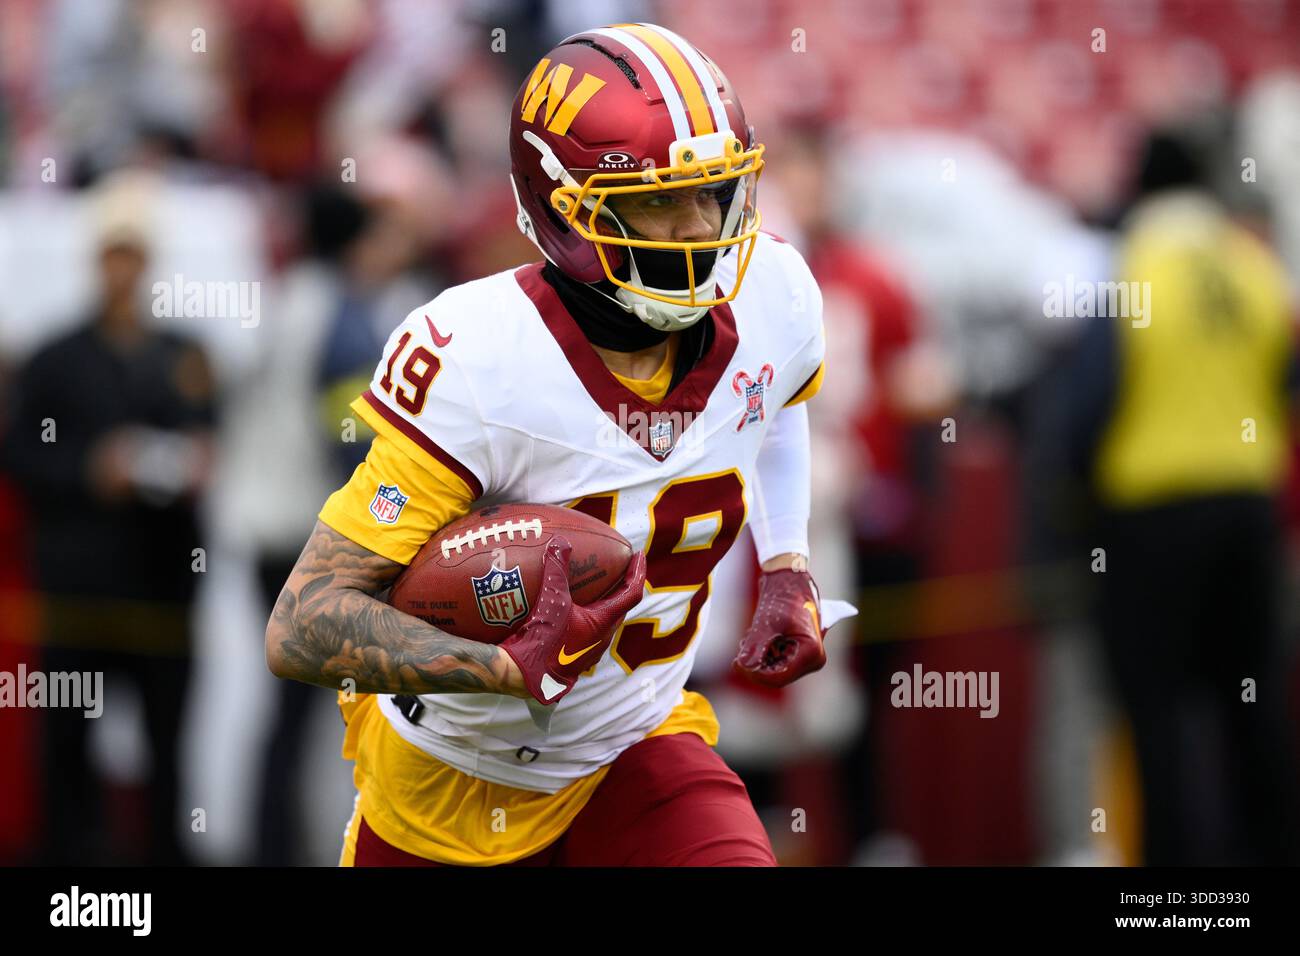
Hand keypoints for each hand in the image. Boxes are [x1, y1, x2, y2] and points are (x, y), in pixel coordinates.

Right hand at [499, 537, 646, 704]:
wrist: (524, 676)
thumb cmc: (543, 640)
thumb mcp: (551, 600)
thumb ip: (556, 569)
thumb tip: (560, 542)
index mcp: (604, 623)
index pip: (631, 593)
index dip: (638, 572)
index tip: (639, 555)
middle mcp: (602, 638)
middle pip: (620, 607)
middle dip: (622, 586)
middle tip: (618, 568)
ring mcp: (589, 651)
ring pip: (604, 622)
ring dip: (603, 603)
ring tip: (595, 587)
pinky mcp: (574, 657)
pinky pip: (588, 631)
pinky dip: (585, 615)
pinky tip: (568, 610)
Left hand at [733, 567, 826, 687]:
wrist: (789, 578)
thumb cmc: (783, 596)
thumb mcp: (766, 621)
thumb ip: (755, 644)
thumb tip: (743, 665)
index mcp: (812, 652)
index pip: (779, 678)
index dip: (755, 674)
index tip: (737, 662)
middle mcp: (813, 659)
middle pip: (776, 675)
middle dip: (756, 663)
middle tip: (742, 645)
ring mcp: (806, 657)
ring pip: (774, 669)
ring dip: (758, 657)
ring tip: (749, 637)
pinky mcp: (799, 652)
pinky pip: (777, 662)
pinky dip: (763, 653)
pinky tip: (756, 637)